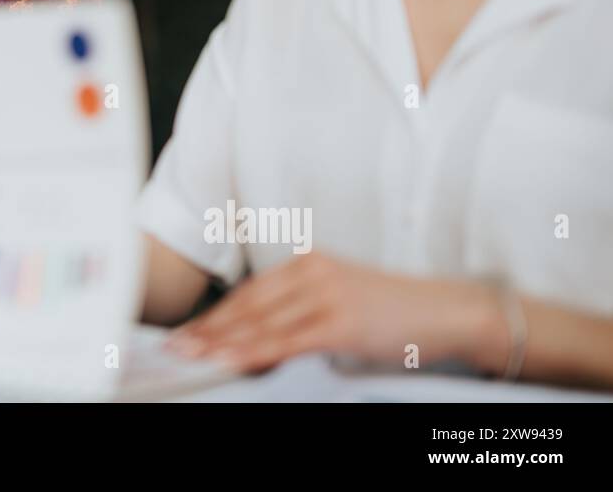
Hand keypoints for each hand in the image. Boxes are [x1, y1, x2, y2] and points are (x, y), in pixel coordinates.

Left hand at [166, 252, 507, 373]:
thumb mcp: (338, 299)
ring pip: (261, 324)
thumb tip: (257, 337)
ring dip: (222, 343)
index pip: (248, 293)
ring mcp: (325, 295)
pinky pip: (287, 342)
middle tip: (177, 347)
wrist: (446, 310)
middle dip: (208, 330)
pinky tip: (233, 361)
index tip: (188, 332)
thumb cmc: (395, 311)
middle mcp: (311, 272)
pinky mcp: (340, 321)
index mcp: (307, 262)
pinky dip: (254, 353)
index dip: (214, 315)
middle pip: (246, 306)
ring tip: (193, 357)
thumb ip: (299, 311)